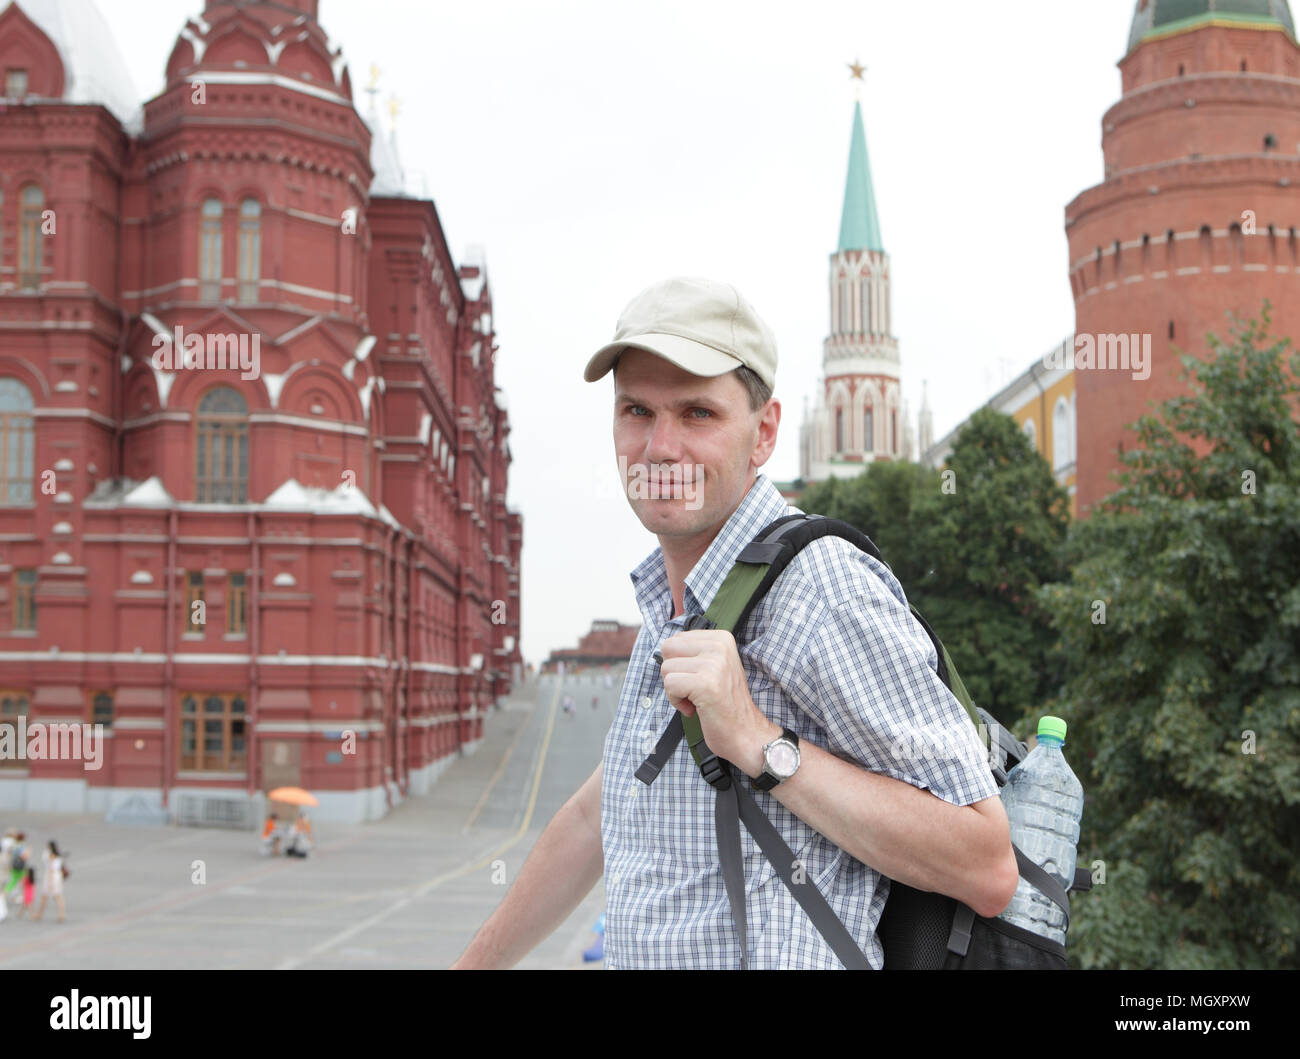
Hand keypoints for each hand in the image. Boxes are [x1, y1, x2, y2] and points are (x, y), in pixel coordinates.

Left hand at [657, 629, 775, 767]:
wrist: (746, 733)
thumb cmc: (725, 704)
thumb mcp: (715, 667)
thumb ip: (694, 653)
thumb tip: (666, 648)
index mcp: (722, 639)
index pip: (676, 639)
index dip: (680, 662)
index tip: (697, 678)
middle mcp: (720, 646)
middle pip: (668, 649)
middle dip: (673, 672)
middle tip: (692, 689)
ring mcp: (714, 664)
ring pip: (666, 668)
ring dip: (675, 690)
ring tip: (696, 699)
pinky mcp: (706, 683)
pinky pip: (670, 685)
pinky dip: (676, 701)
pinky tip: (694, 708)